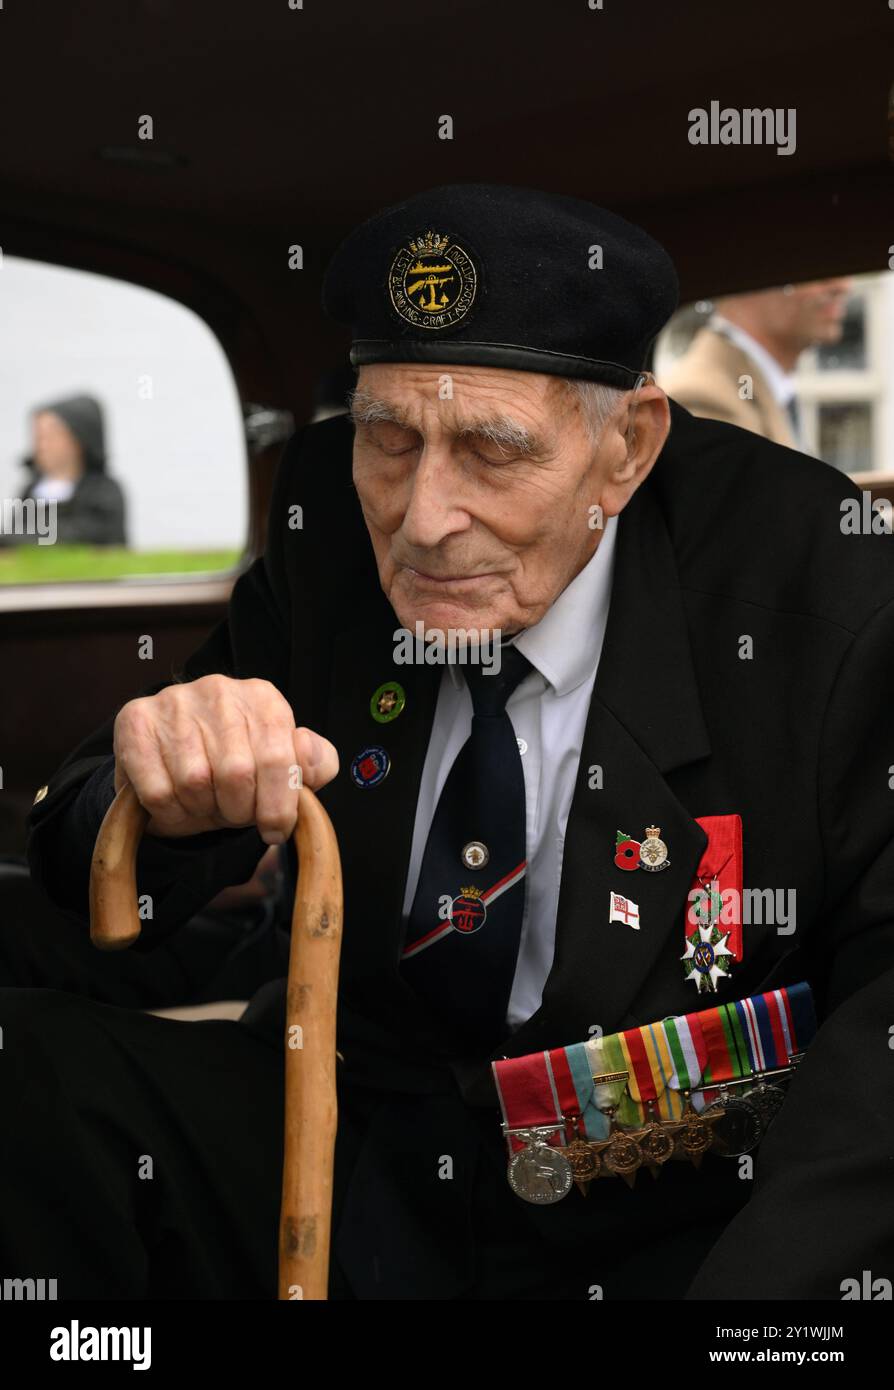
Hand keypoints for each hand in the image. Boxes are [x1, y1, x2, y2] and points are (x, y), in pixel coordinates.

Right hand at [112, 675, 338, 843]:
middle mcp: (219, 690)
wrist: (175, 755)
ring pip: (195, 783)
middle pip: (236, 774)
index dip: (278, 806)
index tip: (275, 829)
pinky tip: (177, 805)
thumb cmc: (239, 762)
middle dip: (238, 811)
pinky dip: (170, 813)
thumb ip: (313, 763)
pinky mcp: (135, 722)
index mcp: (263, 698)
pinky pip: (157, 790)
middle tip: (234, 814)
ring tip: (206, 806)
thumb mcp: (286, 762)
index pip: (278, 757)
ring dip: (203, 811)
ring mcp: (174, 702)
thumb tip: (311, 759)